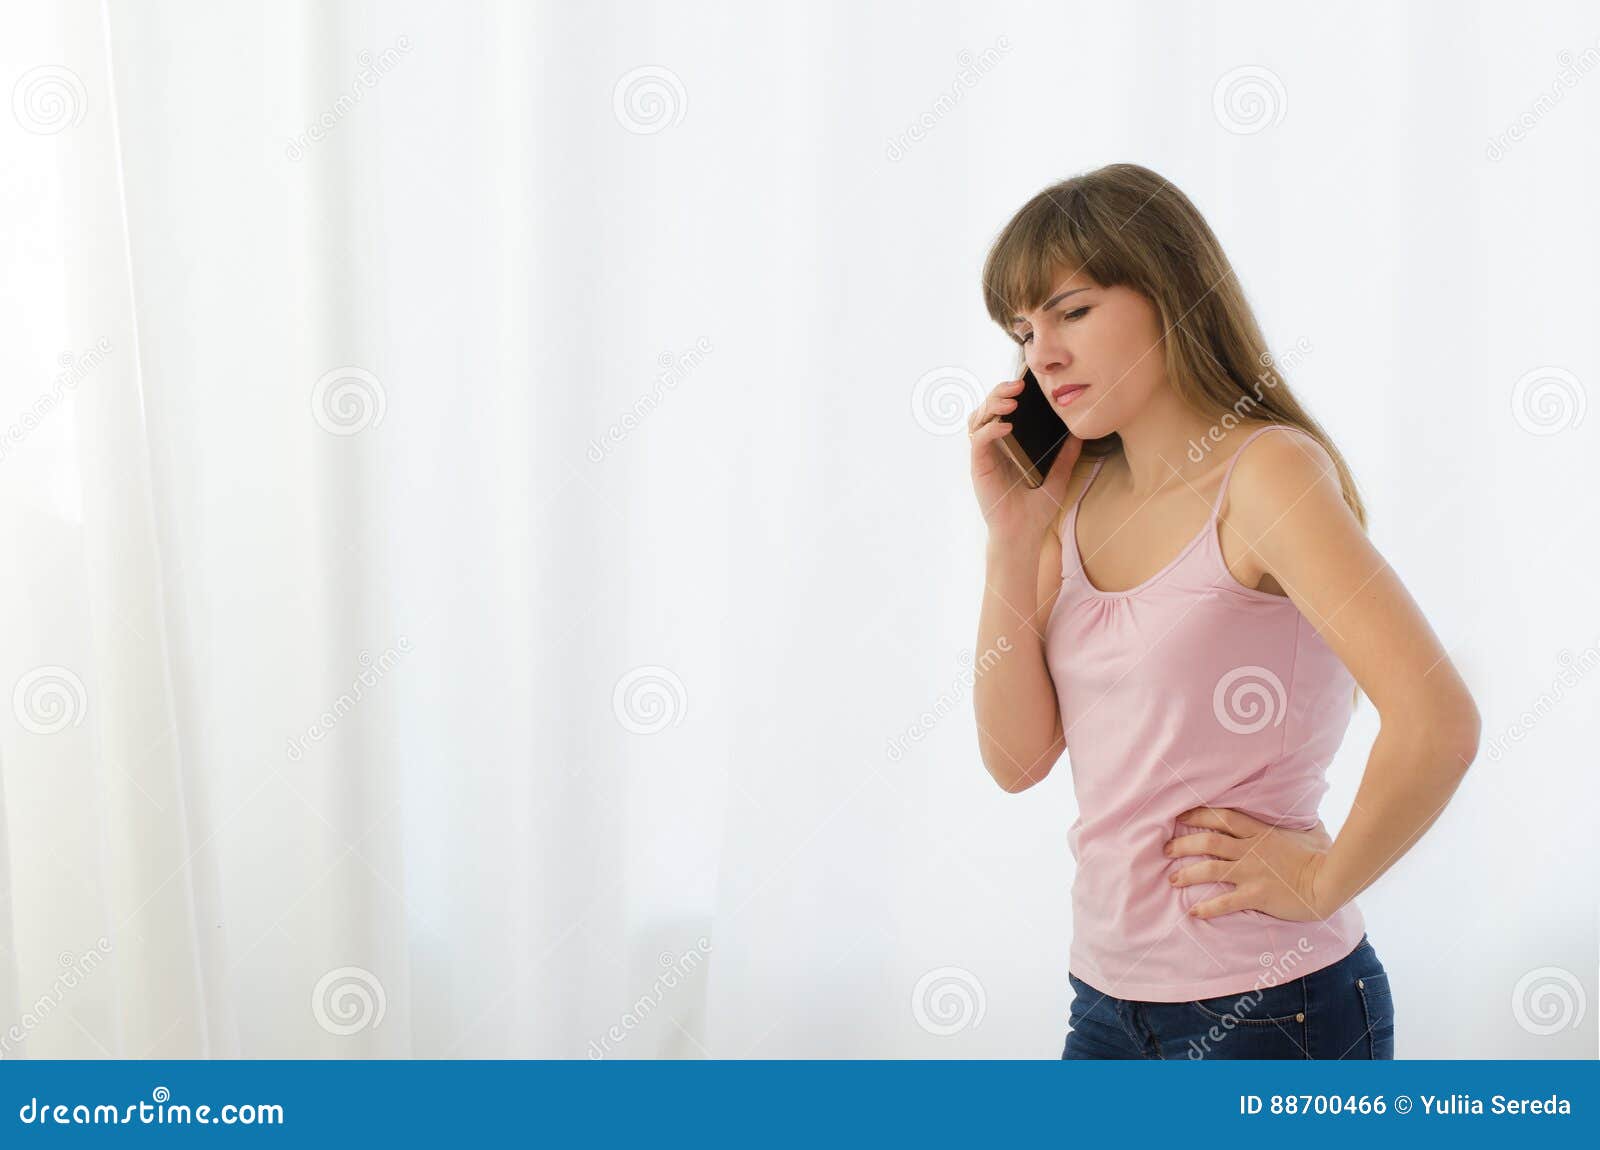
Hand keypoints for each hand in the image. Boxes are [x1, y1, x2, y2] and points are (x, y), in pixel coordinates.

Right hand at [968, 376, 1080, 543]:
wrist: (1024, 533)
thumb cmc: (1037, 508)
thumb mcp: (1059, 475)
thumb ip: (1067, 455)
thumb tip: (1079, 432)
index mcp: (1009, 444)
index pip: (1002, 409)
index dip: (1009, 392)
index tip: (1028, 384)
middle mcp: (993, 446)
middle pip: (986, 407)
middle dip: (999, 391)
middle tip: (1018, 385)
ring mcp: (984, 455)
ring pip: (977, 419)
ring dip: (991, 405)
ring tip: (1012, 402)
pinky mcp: (978, 466)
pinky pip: (978, 440)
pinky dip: (990, 429)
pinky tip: (1007, 426)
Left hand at [1164, 806, 1335, 921]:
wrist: (1330, 881)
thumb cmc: (1322, 856)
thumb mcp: (1308, 830)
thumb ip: (1297, 822)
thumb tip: (1302, 813)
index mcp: (1260, 832)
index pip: (1222, 817)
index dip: (1198, 814)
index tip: (1180, 816)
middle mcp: (1251, 849)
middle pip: (1208, 841)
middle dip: (1183, 844)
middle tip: (1165, 850)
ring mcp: (1252, 872)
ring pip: (1211, 868)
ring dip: (1187, 874)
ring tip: (1172, 880)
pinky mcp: (1257, 895)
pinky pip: (1226, 901)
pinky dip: (1208, 907)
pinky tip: (1194, 913)